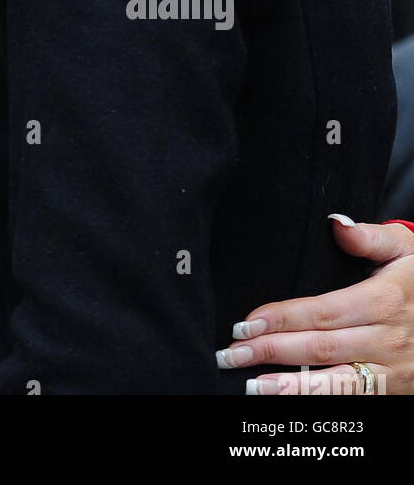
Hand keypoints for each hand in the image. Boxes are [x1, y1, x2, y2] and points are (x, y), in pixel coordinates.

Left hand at [215, 218, 413, 394]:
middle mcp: (387, 341)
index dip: (283, 318)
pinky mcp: (393, 391)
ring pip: (336, 383)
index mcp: (384, 302)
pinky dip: (320, 402)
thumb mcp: (406, 250)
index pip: (323, 312)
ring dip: (291, 388)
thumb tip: (337, 224)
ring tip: (252, 386)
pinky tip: (287, 400)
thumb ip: (371, 237)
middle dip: (272, 351)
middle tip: (231, 354)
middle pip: (321, 349)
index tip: (247, 322)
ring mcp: (392, 372)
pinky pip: (353, 399)